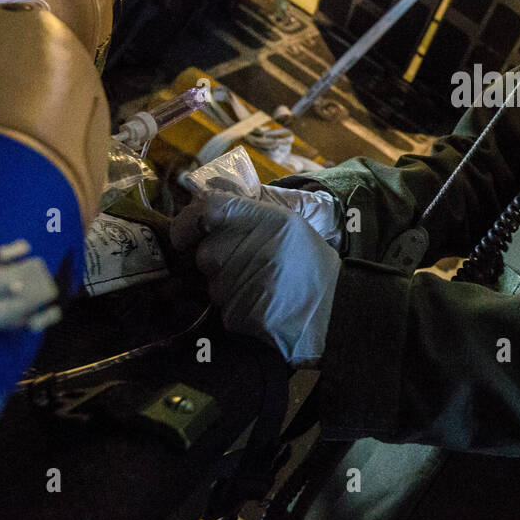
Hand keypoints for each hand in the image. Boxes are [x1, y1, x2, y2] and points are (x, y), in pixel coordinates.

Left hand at [170, 192, 341, 365]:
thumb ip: (247, 212)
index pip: (209, 208)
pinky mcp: (243, 315)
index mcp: (271, 220)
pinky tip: (261, 305)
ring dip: (226, 286)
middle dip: (216, 261)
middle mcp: (257, 249)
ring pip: (212, 283)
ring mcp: (249, 284)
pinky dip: (236, 308)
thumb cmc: (309, 264)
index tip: (184, 235)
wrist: (335, 311)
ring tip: (259, 286)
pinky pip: (222, 308)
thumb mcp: (289, 225)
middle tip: (244, 265)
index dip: (188, 221)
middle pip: (206, 252)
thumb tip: (199, 205)